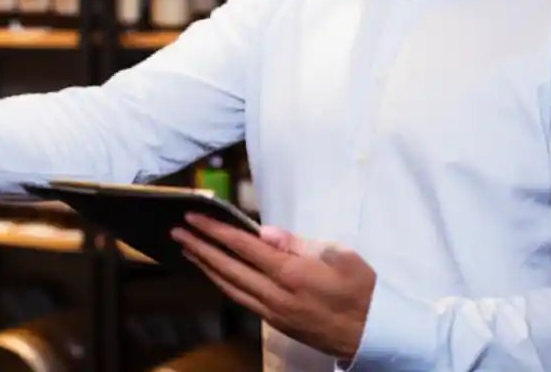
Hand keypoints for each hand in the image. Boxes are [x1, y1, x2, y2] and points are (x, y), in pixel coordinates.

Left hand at [172, 214, 375, 359]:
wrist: (373, 334)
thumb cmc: (362, 289)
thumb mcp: (340, 256)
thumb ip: (298, 243)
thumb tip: (263, 231)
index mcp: (292, 273)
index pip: (244, 246)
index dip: (216, 230)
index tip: (194, 216)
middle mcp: (276, 294)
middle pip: (228, 268)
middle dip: (200, 246)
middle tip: (177, 230)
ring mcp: (273, 312)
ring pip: (229, 286)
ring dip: (205, 266)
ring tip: (187, 249)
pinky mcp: (275, 322)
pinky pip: (241, 299)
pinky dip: (222, 282)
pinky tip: (214, 272)